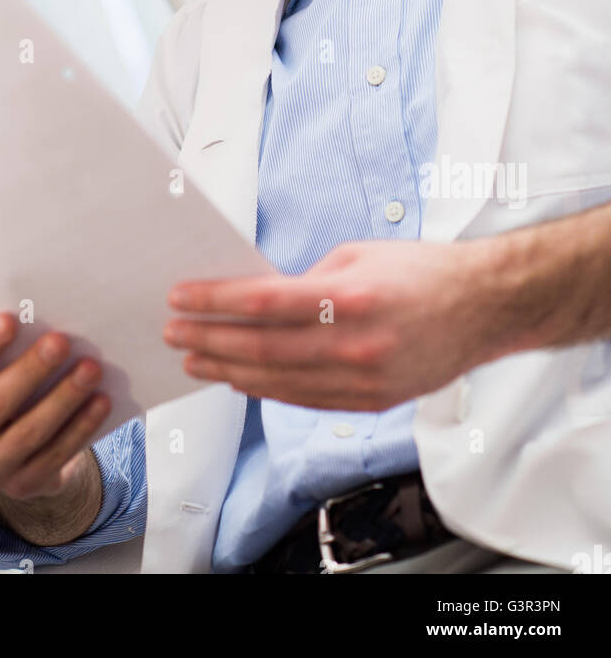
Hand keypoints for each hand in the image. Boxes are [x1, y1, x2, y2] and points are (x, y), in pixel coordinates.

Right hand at [0, 312, 110, 504]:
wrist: (12, 451)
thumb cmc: (3, 387)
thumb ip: (3, 352)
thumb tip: (40, 319)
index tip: (9, 319)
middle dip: (31, 369)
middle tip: (61, 341)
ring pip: (30, 432)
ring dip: (64, 398)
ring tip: (91, 368)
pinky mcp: (23, 485)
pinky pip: (56, 454)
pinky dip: (81, 426)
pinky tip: (101, 401)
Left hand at [163, 238, 500, 410]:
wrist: (483, 308)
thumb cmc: (421, 272)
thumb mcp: (356, 255)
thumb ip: (306, 280)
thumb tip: (256, 299)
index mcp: (349, 297)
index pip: (261, 302)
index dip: (214, 301)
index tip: (180, 297)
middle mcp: (354, 344)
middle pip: (260, 348)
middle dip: (207, 339)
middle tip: (174, 331)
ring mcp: (362, 380)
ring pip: (276, 382)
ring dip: (227, 370)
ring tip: (194, 358)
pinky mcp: (369, 401)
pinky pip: (303, 400)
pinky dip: (265, 390)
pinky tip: (239, 379)